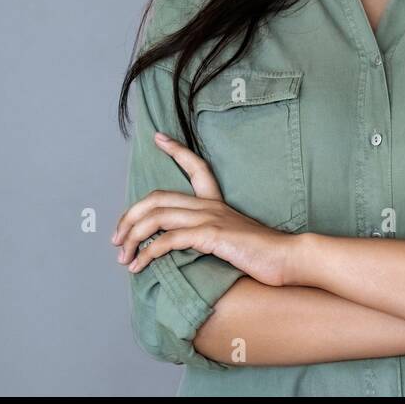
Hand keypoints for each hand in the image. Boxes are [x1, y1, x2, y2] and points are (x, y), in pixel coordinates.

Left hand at [111, 133, 300, 286]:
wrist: (288, 258)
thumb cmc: (264, 254)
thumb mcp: (235, 239)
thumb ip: (213, 236)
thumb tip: (189, 247)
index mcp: (217, 202)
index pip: (196, 167)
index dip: (176, 150)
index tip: (158, 137)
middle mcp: (211, 205)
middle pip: (158, 197)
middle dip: (129, 216)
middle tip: (116, 237)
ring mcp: (210, 218)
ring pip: (157, 217)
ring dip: (133, 236)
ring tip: (122, 256)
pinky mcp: (211, 235)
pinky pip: (169, 239)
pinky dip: (149, 252)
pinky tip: (140, 265)